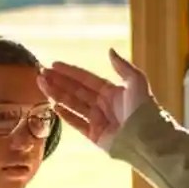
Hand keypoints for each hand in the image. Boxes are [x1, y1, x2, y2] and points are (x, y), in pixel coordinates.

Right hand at [37, 48, 151, 151]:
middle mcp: (103, 105)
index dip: (70, 72)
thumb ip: (122, 66)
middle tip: (41, 73)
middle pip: (76, 90)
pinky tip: (53, 105)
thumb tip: (109, 50)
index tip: (54, 65)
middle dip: (58, 81)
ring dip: (57, 94)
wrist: (147, 136)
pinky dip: (65, 115)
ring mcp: (98, 120)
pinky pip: (76, 123)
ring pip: (72, 104)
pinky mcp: (95, 135)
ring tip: (41, 84)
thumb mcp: (136, 81)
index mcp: (112, 92)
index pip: (86, 79)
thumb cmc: (144, 107)